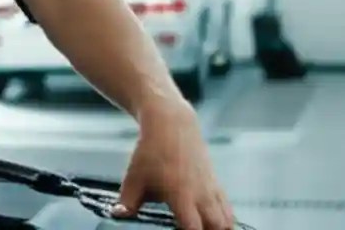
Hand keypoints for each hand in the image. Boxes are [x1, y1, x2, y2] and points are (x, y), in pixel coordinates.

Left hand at [113, 100, 235, 228]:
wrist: (171, 124)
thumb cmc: (150, 151)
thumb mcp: (133, 177)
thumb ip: (127, 201)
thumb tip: (117, 215)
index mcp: (180, 194)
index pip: (193, 227)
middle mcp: (201, 193)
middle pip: (217, 227)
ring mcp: (211, 188)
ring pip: (227, 219)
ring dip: (219, 229)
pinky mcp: (216, 183)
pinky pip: (227, 207)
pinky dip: (224, 219)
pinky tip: (212, 223)